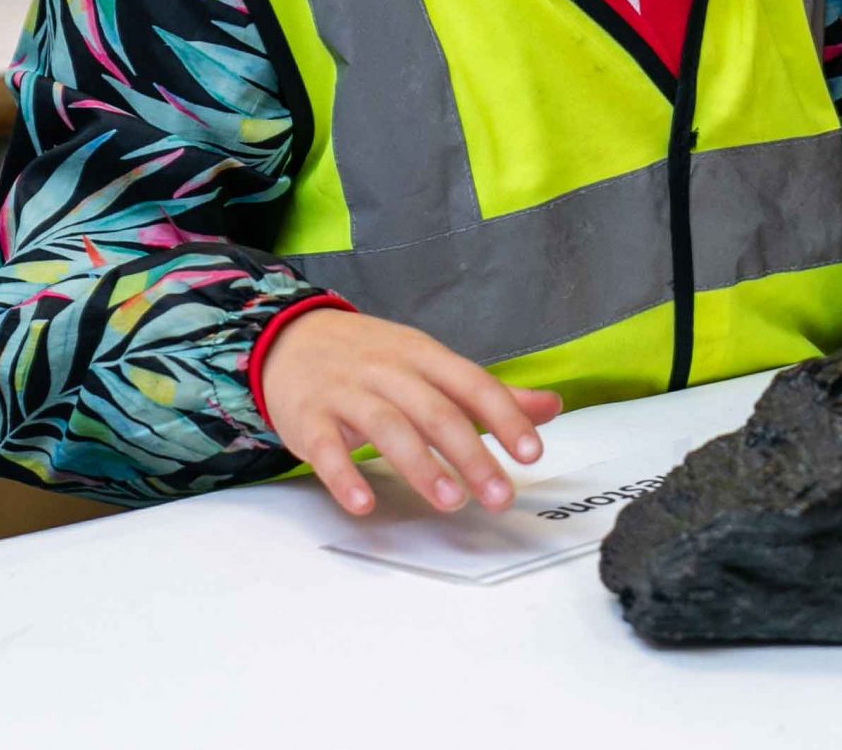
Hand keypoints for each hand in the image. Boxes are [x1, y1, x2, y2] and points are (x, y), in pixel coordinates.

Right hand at [261, 307, 562, 518]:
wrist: (292, 338)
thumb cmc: (372, 358)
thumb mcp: (432, 364)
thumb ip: (487, 392)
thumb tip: (549, 408)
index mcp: (426, 356)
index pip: (474, 385)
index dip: (505, 418)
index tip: (531, 453)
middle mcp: (390, 370)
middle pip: (437, 412)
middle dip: (472, 455)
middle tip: (499, 495)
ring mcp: (347, 393)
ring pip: (389, 428)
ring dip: (422, 467)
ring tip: (451, 501)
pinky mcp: (310, 418)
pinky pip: (327, 448)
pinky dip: (345, 476)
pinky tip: (363, 503)